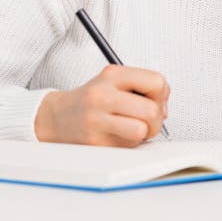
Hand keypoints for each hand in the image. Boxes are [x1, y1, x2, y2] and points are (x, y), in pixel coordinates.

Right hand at [34, 64, 169, 146]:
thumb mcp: (114, 82)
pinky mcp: (95, 142)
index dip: (162, 95)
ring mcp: (97, 119)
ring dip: (143, 133)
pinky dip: (129, 144)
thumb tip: (164, 109)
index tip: (155, 100)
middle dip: (157, 119)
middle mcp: (103, 95)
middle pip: (152, 110)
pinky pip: (127, 146)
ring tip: (133, 129)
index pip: (156, 81)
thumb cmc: (92, 100)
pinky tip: (118, 136)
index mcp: (112, 75)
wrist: (57, 117)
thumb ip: (142, 88)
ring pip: (141, 130)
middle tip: (147, 120)